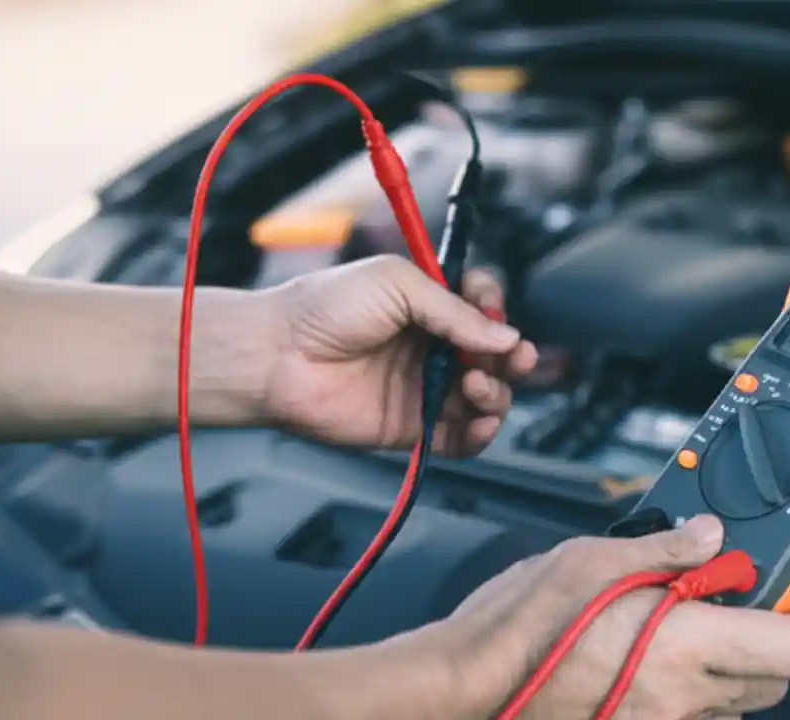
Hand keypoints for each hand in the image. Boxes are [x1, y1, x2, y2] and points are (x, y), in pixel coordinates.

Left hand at [260, 256, 537, 454]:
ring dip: (496, 393)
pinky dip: (480, 436)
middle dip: (511, 358)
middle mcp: (431, 347)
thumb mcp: (396, 284)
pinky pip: (461, 439)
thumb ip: (454, 310)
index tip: (489, 306)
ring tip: (474, 385)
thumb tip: (508, 336)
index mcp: (428, 306)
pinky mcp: (413, 428)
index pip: (482, 308)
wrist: (277, 356)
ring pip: (486, 398)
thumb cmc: (326, 308)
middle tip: (512, 358)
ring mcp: (424, 389)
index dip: (494, 309)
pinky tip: (480, 423)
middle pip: (494, 357)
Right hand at [441, 516, 789, 718]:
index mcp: (684, 647)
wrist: (464, 690)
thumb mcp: (592, 558)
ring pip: (733, 707)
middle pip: (774, 681)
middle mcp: (681, 700)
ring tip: (690, 631)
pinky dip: (692, 696)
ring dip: (732, 670)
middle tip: (742, 603)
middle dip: (774, 640)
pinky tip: (654, 664)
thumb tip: (711, 536)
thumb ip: (665, 549)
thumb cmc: (517, 628)